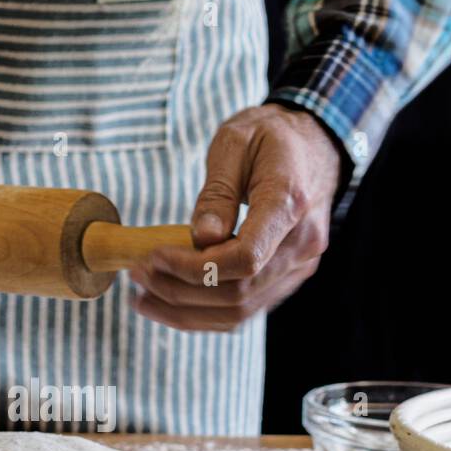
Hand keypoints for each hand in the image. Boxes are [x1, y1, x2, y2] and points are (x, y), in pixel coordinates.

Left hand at [130, 104, 341, 331]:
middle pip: (238, 292)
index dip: (194, 267)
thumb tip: (201, 238)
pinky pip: (245, 309)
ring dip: (186, 312)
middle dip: (180, 290)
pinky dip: (205, 314)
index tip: (154, 256)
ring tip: (143, 298)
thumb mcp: (235, 143)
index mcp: (290, 203)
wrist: (313, 144)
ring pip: (240, 311)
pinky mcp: (287, 277)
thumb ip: (217, 193)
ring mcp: (299, 266)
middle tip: (137, 275)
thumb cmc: (270, 137)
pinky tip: (170, 303)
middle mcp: (302, 244)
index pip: (246, 258)